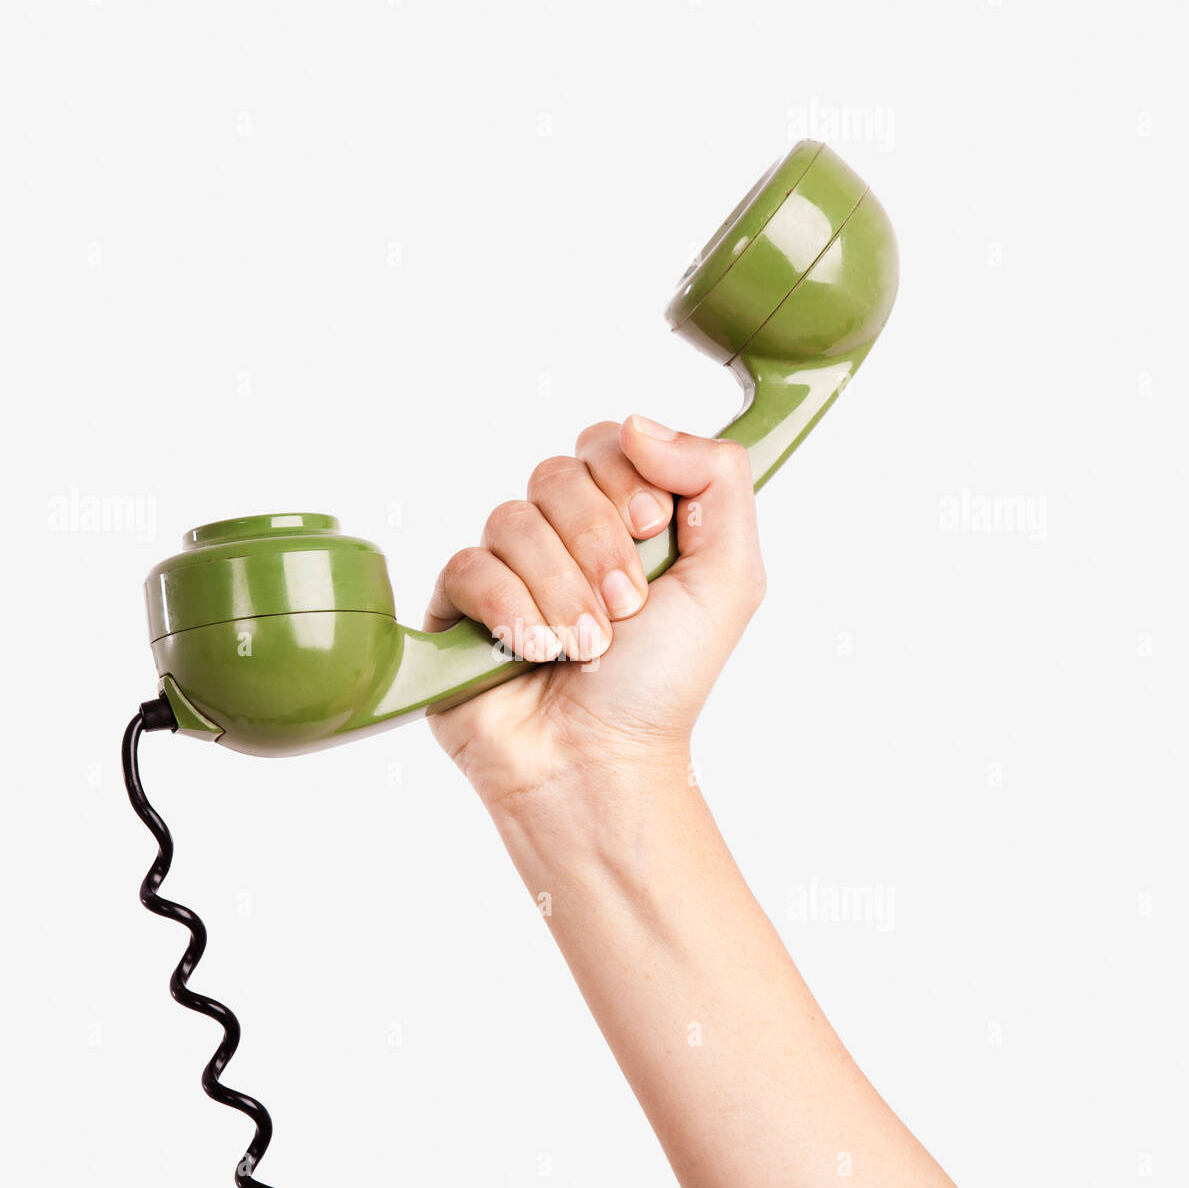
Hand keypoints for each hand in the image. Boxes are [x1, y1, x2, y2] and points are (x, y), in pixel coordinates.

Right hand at [424, 415, 765, 807]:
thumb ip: (717, 478)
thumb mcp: (730, 575)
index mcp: (623, 518)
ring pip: (513, 519)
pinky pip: (469, 566)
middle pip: (558, 474)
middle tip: (626, 610)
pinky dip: (511, 610)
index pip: (608, 443)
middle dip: (599, 545)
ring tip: (583, 649)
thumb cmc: (662, 683)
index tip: (653, 532)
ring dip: (561, 590)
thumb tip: (639, 423)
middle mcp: (562, 535)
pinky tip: (534, 652)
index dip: (628, 481)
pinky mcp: (458, 606)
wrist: (601, 764)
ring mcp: (506, 568)